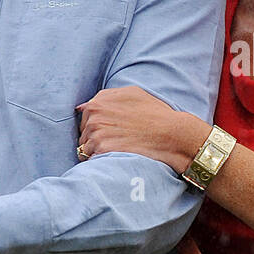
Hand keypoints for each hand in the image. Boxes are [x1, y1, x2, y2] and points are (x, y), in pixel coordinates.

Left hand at [77, 86, 207, 171]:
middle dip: (94, 138)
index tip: (109, 130)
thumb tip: (84, 105)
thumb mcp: (131, 93)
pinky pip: (91, 158)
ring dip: (95, 151)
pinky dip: (99, 160)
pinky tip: (114, 158)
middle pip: (83, 133)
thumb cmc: (153, 112)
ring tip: (115, 151)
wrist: (170, 133)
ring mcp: (97, 133)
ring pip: (85, 147)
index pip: (84, 116)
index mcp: (97, 102)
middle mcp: (94, 116)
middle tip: (114, 142)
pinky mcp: (102, 149)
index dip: (96, 125)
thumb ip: (106, 96)